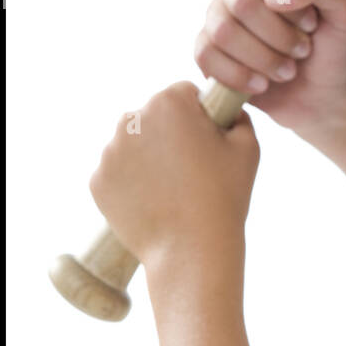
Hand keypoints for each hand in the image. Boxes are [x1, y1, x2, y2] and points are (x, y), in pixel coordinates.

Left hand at [88, 82, 258, 266]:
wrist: (191, 252)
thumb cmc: (224, 197)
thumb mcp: (247, 147)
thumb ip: (237, 117)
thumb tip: (227, 111)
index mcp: (169, 103)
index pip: (185, 93)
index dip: (201, 116)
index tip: (208, 142)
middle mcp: (131, 119)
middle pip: (154, 116)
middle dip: (171, 134)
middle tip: (193, 169)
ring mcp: (110, 152)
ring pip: (133, 144)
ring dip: (149, 157)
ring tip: (174, 189)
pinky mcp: (98, 181)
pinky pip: (119, 173)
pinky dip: (134, 183)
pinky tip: (155, 202)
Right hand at [194, 0, 345, 131]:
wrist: (326, 93)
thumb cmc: (336, 44)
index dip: (288, 0)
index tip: (312, 23)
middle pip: (241, 1)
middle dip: (278, 36)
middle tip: (303, 50)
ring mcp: (219, 16)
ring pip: (222, 32)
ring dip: (264, 59)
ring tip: (288, 70)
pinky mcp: (208, 50)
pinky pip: (206, 57)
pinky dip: (240, 76)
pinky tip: (263, 84)